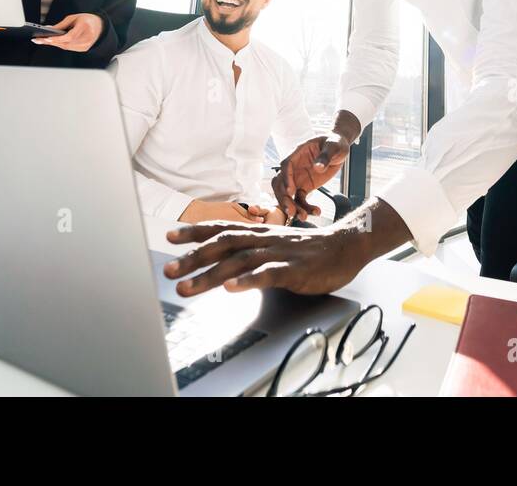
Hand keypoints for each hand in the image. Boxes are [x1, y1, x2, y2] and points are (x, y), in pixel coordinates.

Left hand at [32, 12, 103, 51]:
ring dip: (54, 44)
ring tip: (41, 40)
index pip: (70, 36)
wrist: (99, 26)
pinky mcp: (84, 49)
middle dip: (51, 41)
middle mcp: (87, 38)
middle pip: (66, 43)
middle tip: (38, 40)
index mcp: (85, 27)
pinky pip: (69, 48)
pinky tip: (52, 42)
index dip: (57, 39)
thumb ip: (61, 25)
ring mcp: (86, 45)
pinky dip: (60, 45)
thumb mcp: (73, 18)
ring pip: (66, 47)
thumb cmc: (86, 20)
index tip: (46, 38)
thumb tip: (48, 29)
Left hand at [164, 198, 410, 297]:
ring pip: (239, 261)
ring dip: (210, 274)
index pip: (221, 229)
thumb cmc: (310, 249)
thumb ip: (253, 251)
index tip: (170, 236)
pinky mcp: (294, 269)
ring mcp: (279, 253)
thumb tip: (225, 262)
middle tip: (169, 270)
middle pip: (223, 244)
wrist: (347, 245)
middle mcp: (264, 239)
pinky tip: (233, 288)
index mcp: (259, 233)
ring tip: (188, 287)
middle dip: (193, 257)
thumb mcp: (276, 245)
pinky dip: (249, 281)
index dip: (195, 232)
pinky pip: (268, 274)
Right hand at [273, 129, 353, 220]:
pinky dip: (305, 207)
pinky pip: (301, 199)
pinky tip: (316, 212)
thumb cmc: (334, 142)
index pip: (286, 165)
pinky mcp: (304, 187)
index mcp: (298, 153)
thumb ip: (325, 156)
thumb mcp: (333, 146)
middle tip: (292, 211)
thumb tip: (318, 167)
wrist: (339, 148)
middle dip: (284, 198)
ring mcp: (298, 178)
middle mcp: (294, 167)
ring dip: (293, 207)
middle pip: (281, 183)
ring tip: (303, 217)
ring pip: (289, 195)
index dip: (286, 178)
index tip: (291, 191)